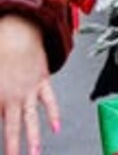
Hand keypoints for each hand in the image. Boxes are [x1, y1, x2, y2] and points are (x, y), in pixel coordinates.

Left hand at [0, 15, 58, 154]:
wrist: (19, 33)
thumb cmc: (1, 50)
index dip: (1, 136)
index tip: (3, 149)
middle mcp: (14, 97)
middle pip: (13, 127)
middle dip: (13, 146)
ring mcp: (30, 91)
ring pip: (31, 119)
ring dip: (33, 137)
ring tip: (34, 152)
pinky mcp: (42, 82)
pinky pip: (49, 101)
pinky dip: (53, 114)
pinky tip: (55, 127)